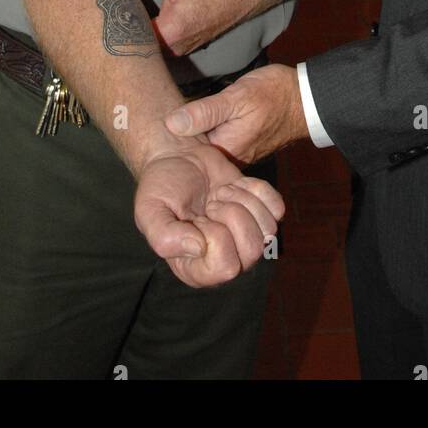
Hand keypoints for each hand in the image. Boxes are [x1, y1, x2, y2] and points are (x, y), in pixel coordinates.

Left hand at [116, 0, 253, 55]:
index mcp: (169, 33)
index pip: (130, 34)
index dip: (116, 21)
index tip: (107, 9)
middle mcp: (174, 49)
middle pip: (139, 43)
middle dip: (125, 27)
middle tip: (111, 11)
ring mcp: (180, 51)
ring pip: (150, 46)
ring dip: (139, 32)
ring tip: (126, 15)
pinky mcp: (185, 48)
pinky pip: (161, 45)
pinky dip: (152, 35)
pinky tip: (144, 20)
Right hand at [134, 139, 284, 287]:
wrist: (178, 157)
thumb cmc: (161, 187)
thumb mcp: (149, 211)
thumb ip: (164, 237)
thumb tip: (199, 248)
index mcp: (197, 269)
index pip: (226, 268)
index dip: (216, 237)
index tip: (198, 218)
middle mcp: (226, 260)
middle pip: (252, 251)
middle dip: (232, 215)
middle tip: (211, 202)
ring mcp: (246, 237)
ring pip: (268, 231)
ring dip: (243, 201)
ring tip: (221, 193)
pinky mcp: (261, 213)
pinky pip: (277, 208)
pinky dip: (257, 189)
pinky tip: (236, 185)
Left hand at [165, 64, 307, 164]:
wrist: (306, 98)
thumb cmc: (274, 94)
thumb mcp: (236, 97)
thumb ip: (204, 111)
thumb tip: (171, 124)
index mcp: (227, 150)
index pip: (189, 155)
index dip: (172, 145)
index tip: (156, 134)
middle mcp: (233, 159)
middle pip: (198, 156)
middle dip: (181, 144)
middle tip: (160, 128)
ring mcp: (240, 154)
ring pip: (209, 149)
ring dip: (195, 139)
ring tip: (175, 126)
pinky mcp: (245, 146)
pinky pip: (221, 144)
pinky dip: (210, 135)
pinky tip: (200, 124)